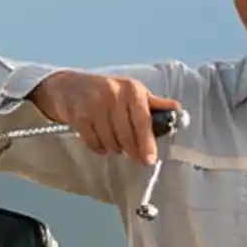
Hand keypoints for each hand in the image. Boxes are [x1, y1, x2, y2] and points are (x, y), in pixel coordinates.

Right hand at [30, 70, 180, 164]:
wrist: (69, 87)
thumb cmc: (106, 91)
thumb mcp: (131, 92)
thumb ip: (154, 104)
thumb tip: (178, 110)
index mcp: (131, 88)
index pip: (143, 119)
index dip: (147, 142)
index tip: (149, 159)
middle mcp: (113, 93)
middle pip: (126, 135)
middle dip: (131, 149)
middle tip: (134, 155)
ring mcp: (94, 104)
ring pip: (111, 141)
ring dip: (114, 148)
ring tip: (114, 142)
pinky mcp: (79, 116)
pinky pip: (94, 142)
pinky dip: (98, 147)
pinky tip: (100, 141)